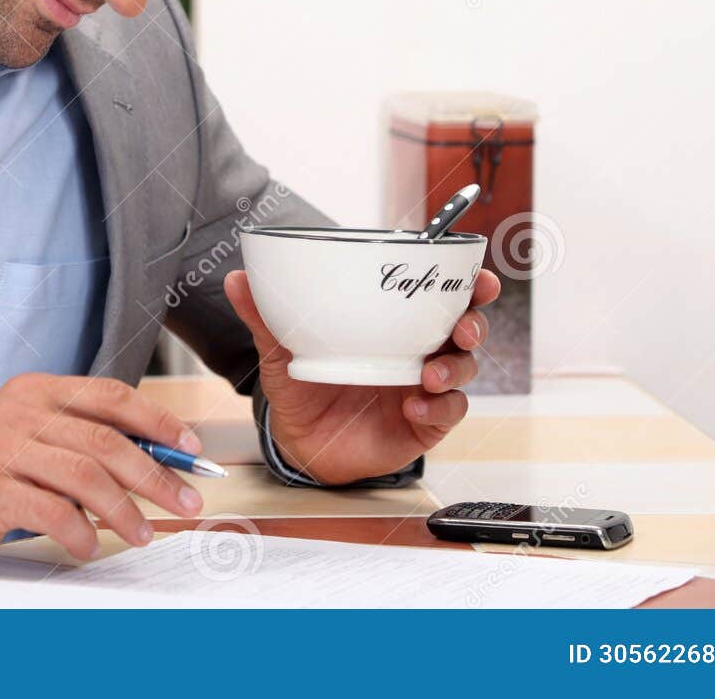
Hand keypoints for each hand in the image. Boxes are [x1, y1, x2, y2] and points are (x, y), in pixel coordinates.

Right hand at [0, 374, 205, 566]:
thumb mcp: (34, 437)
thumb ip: (84, 440)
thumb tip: (156, 461)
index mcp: (38, 390)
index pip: (111, 396)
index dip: (157, 421)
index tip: (190, 448)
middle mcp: (21, 412)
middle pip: (106, 441)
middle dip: (155, 475)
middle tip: (185, 502)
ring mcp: (3, 448)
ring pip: (86, 476)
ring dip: (125, 510)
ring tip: (142, 533)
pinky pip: (53, 512)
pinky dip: (80, 533)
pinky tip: (88, 546)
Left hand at [225, 267, 499, 485]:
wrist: (299, 440)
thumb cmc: (303, 384)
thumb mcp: (282, 348)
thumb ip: (265, 315)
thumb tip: (237, 278)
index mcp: (394, 323)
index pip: (440, 294)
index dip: (467, 283)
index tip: (477, 275)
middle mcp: (417, 350)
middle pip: (465, 328)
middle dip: (474, 322)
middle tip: (462, 327)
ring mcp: (424, 387)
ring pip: (463, 369)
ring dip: (455, 368)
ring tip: (429, 374)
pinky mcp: (424, 423)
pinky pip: (446, 412)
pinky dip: (438, 407)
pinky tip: (415, 406)